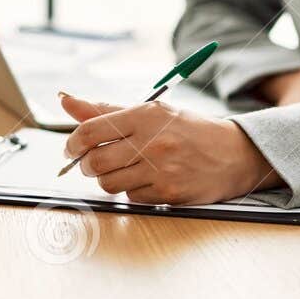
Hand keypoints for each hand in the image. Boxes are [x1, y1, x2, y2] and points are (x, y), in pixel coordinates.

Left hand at [58, 92, 280, 204]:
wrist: (234, 154)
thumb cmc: (188, 131)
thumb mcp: (152, 113)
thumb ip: (105, 111)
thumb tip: (65, 100)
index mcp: (145, 115)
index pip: (90, 130)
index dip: (73, 143)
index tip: (72, 148)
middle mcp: (152, 140)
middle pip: (94, 162)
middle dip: (87, 166)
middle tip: (94, 163)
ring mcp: (160, 169)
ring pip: (109, 184)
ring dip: (109, 180)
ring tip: (125, 171)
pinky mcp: (168, 193)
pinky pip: (131, 198)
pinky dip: (133, 192)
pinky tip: (148, 181)